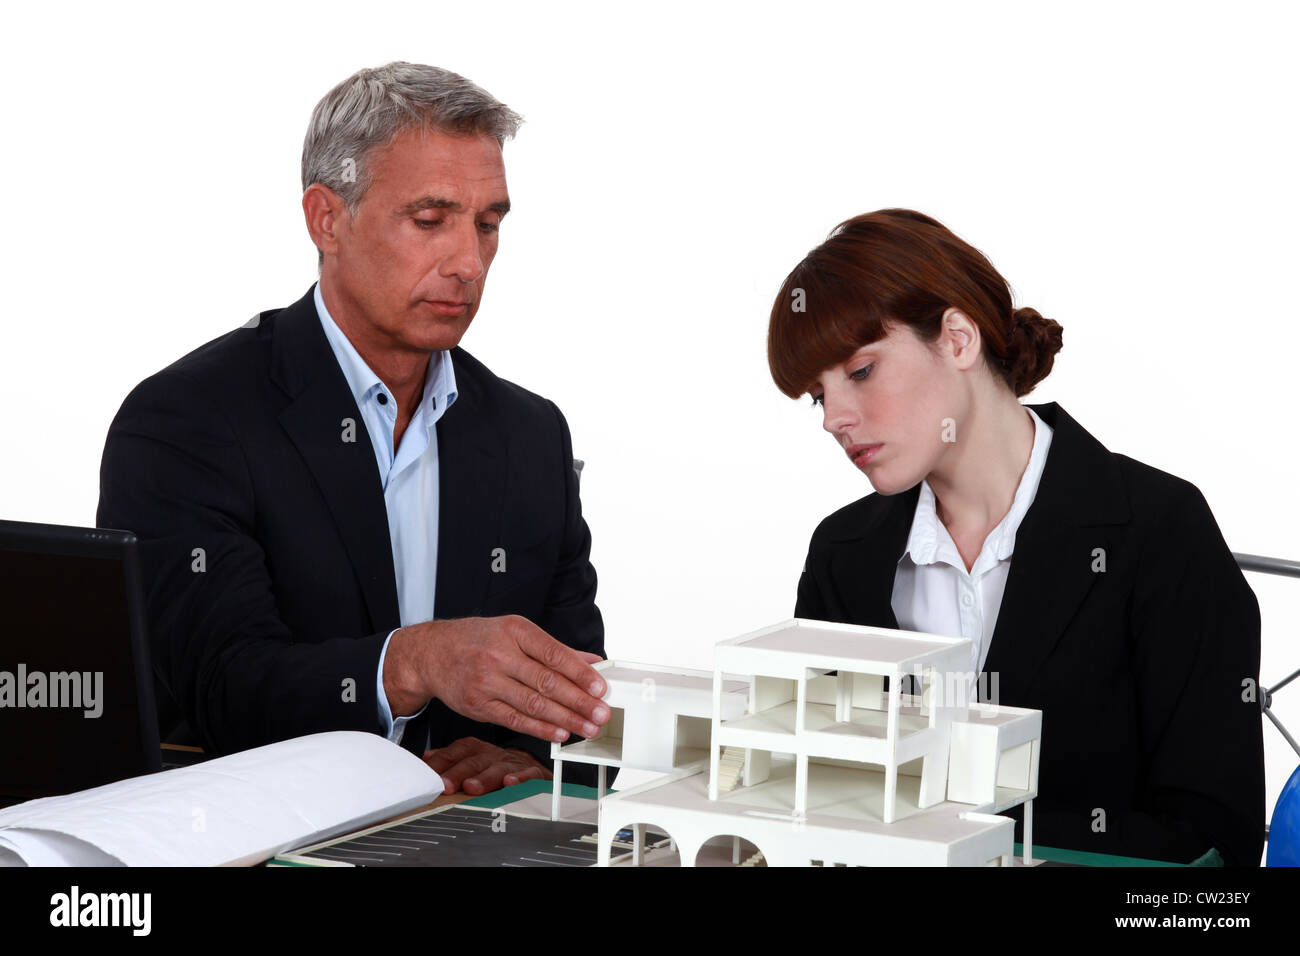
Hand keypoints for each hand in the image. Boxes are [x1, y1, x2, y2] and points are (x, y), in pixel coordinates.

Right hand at [384, 614, 608, 743]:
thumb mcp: (515, 633)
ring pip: (532, 704)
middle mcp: (500, 655)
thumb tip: (592, 662)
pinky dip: (540, 728)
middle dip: (579, 701)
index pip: (554, 654)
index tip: (600, 688)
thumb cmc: (478, 640)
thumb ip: (555, 649)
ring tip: (587, 728)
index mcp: (515, 631)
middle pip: (546, 682)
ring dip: (565, 719)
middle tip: (601, 714)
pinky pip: (515, 720)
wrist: (431, 653)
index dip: (580, 673)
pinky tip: (559, 733)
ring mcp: (487, 681)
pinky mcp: (478, 705)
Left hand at [423, 736, 551, 794]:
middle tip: (447, 785)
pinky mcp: (534, 772)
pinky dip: (521, 778)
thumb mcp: (470, 759)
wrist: (530, 765)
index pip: (455, 753)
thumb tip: (425, 759)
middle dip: (459, 773)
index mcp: (476, 750)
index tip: (430, 776)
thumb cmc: (494, 765)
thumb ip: (448, 759)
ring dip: (485, 778)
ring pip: (498, 768)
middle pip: (474, 762)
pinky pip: (529, 774)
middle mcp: (492, 754)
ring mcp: (513, 762)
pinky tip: (511, 783)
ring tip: (473, 787)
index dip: (442, 764)